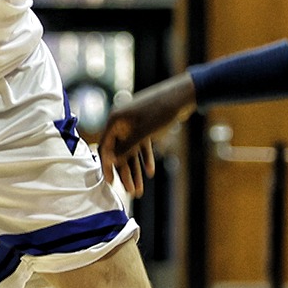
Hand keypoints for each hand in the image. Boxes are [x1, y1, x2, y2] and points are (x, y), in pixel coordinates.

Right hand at [97, 75, 194, 196]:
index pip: (106, 147)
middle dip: (126, 173)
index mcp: (116, 120)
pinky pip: (141, 144)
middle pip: (119, 152)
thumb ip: (126, 148)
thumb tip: (110, 161)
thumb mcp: (143, 133)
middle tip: (131, 191)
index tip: (111, 183)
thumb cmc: (161, 112)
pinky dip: (145, 157)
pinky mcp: (145, 125)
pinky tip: (150, 172)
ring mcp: (133, 123)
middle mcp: (121, 122)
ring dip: (136, 169)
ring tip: (140, 188)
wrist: (182, 96)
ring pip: (131, 150)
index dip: (107, 166)